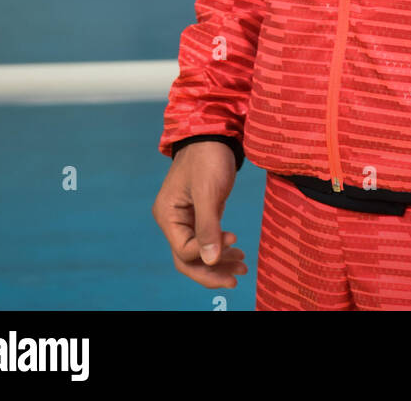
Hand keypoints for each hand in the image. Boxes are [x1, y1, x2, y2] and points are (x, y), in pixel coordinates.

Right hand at [152, 141, 248, 287]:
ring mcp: (186, 218)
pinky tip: (237, 252)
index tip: (233, 239)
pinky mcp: (200, 214)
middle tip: (238, 277)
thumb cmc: (208, 157)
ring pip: (199, 253)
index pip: (184, 251)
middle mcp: (173, 221)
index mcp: (168, 215)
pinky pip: (207, 240)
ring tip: (243, 266)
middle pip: (188, 259)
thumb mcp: (208, 190)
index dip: (208, 252)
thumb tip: (210, 260)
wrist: (215, 132)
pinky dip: (221, 249)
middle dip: (212, 270)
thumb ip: (208, 226)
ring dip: (219, 262)